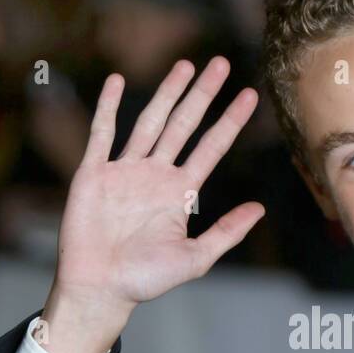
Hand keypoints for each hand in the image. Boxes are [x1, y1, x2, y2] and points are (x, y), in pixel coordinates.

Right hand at [39, 57, 263, 352]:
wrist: (100, 288)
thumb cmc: (145, 280)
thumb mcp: (195, 258)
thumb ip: (226, 232)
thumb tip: (260, 209)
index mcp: (179, 193)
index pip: (211, 147)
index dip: (230, 121)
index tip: (250, 95)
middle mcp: (155, 175)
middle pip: (184, 125)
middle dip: (202, 94)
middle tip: (221, 64)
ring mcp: (124, 171)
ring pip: (149, 121)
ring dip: (167, 93)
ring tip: (185, 65)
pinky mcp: (94, 173)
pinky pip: (102, 133)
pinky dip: (108, 107)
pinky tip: (118, 81)